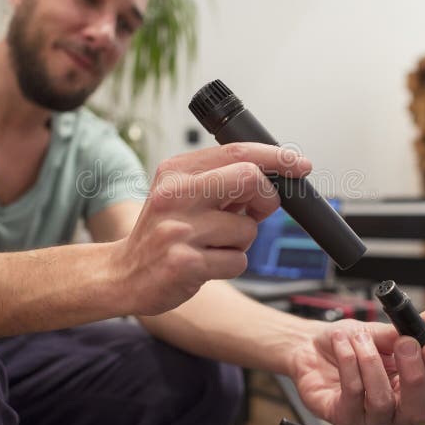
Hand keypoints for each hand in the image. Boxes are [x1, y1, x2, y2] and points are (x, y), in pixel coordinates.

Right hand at [111, 143, 310, 315]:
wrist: (123, 274)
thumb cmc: (163, 231)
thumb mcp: (181, 194)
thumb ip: (221, 181)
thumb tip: (274, 176)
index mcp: (175, 171)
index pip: (236, 151)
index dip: (276, 156)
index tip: (300, 164)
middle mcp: (174, 195)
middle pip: (249, 178)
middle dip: (266, 198)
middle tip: (256, 212)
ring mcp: (178, 229)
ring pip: (247, 229)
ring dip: (240, 242)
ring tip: (211, 245)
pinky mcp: (184, 263)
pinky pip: (237, 261)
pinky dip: (230, 265)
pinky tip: (205, 264)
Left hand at [289, 312, 424, 424]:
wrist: (310, 345)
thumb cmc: (347, 344)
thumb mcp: (379, 332)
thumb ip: (405, 330)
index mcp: (408, 390)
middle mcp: (392, 409)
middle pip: (417, 411)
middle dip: (414, 376)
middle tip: (404, 344)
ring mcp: (367, 416)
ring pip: (382, 401)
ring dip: (371, 362)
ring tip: (360, 337)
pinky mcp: (342, 416)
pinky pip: (352, 393)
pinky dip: (349, 362)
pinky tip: (343, 344)